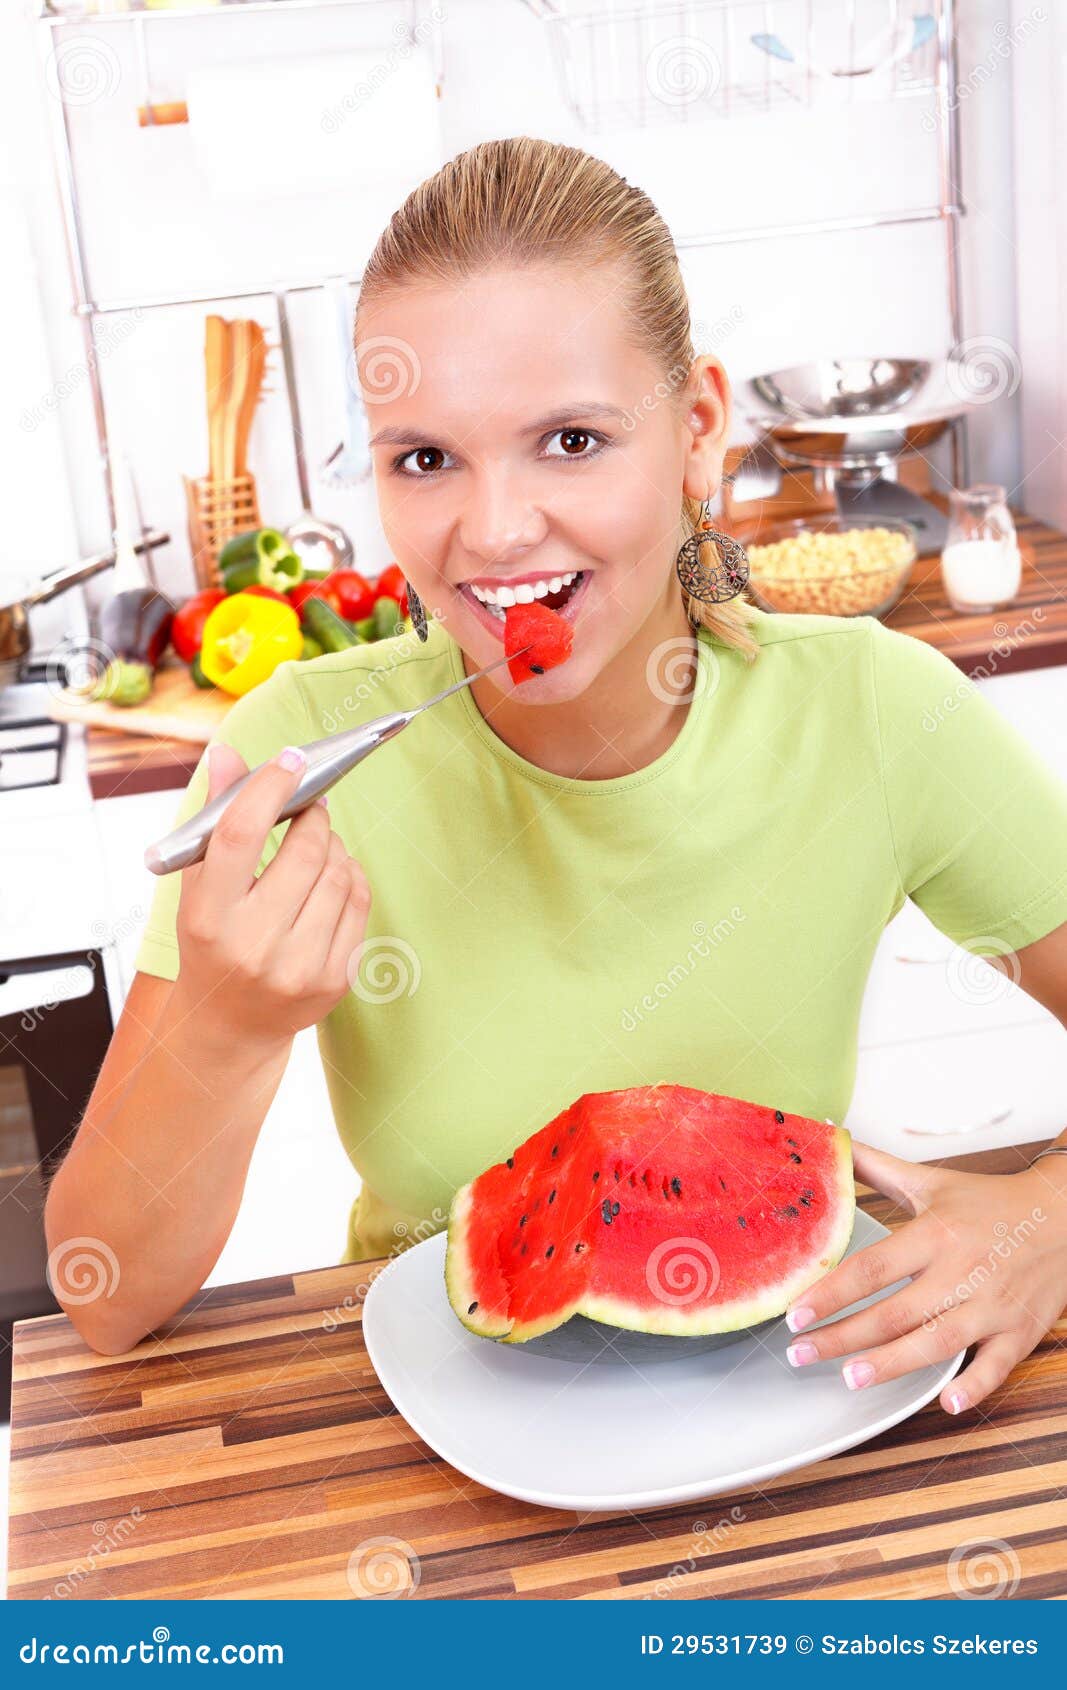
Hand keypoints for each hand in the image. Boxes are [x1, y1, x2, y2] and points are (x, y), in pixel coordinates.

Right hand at [173, 742, 371, 1043]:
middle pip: (302, 853)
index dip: (269, 788)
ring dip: (334, 846)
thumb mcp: (197, 887)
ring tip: (317, 845)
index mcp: (207, 917)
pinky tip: (333, 876)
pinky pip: (359, 903)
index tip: (291, 758)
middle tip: (309, 807)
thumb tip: (228, 753)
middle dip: (312, 819)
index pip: (239, 836)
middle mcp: (252, 945)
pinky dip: (350, 877)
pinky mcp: (334, 980)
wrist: (230, 1024)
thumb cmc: (211, 942)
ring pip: (338, 874)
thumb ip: (213, 819)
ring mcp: (298, 967)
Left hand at [783, 1141, 1066, 1414]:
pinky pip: (995, 1365)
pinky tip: (947, 1402)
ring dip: (892, 1364)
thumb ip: (874, 1169)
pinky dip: (973, 1385)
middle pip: (894, 1313)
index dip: (830, 1293)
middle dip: (843, 1337)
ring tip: (850, 1377)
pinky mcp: (1020, 1331)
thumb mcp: (931, 1182)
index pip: (872, 1268)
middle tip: (801, 1353)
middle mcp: (961, 1271)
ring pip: (936, 1342)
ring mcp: (991, 1305)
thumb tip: (829, 1141)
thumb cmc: (990, 1202)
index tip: (795, 1313)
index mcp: (935, 1234)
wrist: (1064, 1215)